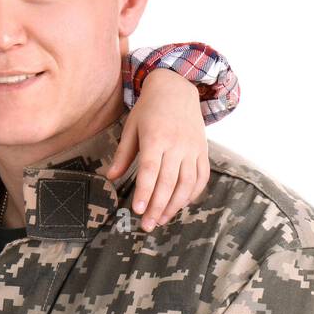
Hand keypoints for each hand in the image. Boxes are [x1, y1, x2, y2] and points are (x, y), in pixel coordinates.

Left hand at [102, 67, 209, 230]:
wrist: (177, 88)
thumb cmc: (149, 109)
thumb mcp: (131, 127)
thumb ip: (123, 154)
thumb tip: (110, 177)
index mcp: (156, 138)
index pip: (150, 170)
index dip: (145, 192)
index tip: (138, 210)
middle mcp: (177, 145)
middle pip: (168, 182)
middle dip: (157, 206)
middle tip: (147, 225)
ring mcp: (193, 148)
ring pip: (187, 183)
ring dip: (175, 205)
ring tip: (160, 220)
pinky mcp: (203, 151)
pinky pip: (201, 177)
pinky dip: (192, 193)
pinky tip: (180, 204)